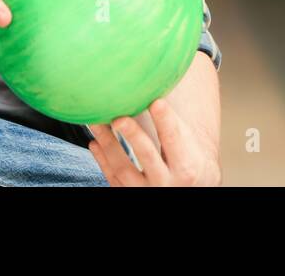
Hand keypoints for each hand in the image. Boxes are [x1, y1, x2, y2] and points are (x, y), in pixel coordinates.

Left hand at [87, 97, 220, 185]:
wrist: (190, 193)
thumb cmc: (189, 163)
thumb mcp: (190, 147)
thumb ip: (173, 126)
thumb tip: (156, 87)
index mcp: (187, 166)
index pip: (175, 141)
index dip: (166, 121)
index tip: (156, 101)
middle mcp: (168, 182)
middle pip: (147, 156)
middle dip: (133, 136)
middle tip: (119, 117)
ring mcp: (148, 191)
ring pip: (124, 169)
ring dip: (108, 144)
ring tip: (95, 122)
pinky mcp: (131, 196)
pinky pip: (113, 179)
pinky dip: (103, 161)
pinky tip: (94, 143)